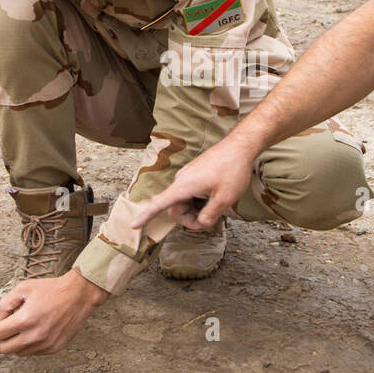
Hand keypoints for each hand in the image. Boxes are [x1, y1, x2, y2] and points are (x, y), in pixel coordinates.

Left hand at [0, 269, 108, 354]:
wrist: (79, 295)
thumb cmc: (52, 290)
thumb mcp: (24, 288)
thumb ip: (6, 304)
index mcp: (25, 320)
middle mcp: (35, 336)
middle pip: (5, 349)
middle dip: (3, 338)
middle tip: (9, 328)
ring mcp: (46, 344)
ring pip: (20, 353)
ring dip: (18, 342)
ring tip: (25, 328)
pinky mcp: (55, 348)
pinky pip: (34, 352)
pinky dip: (31, 344)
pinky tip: (37, 330)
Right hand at [131, 136, 254, 229]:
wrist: (240, 146)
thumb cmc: (232, 169)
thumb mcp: (225, 199)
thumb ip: (210, 215)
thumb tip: (201, 223)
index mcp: (184, 186)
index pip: (159, 204)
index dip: (146, 216)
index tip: (133, 225)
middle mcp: (182, 180)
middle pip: (176, 209)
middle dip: (190, 219)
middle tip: (211, 220)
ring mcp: (188, 176)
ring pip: (185, 202)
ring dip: (197, 209)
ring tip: (217, 204)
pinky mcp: (195, 174)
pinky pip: (191, 193)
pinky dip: (200, 200)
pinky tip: (216, 195)